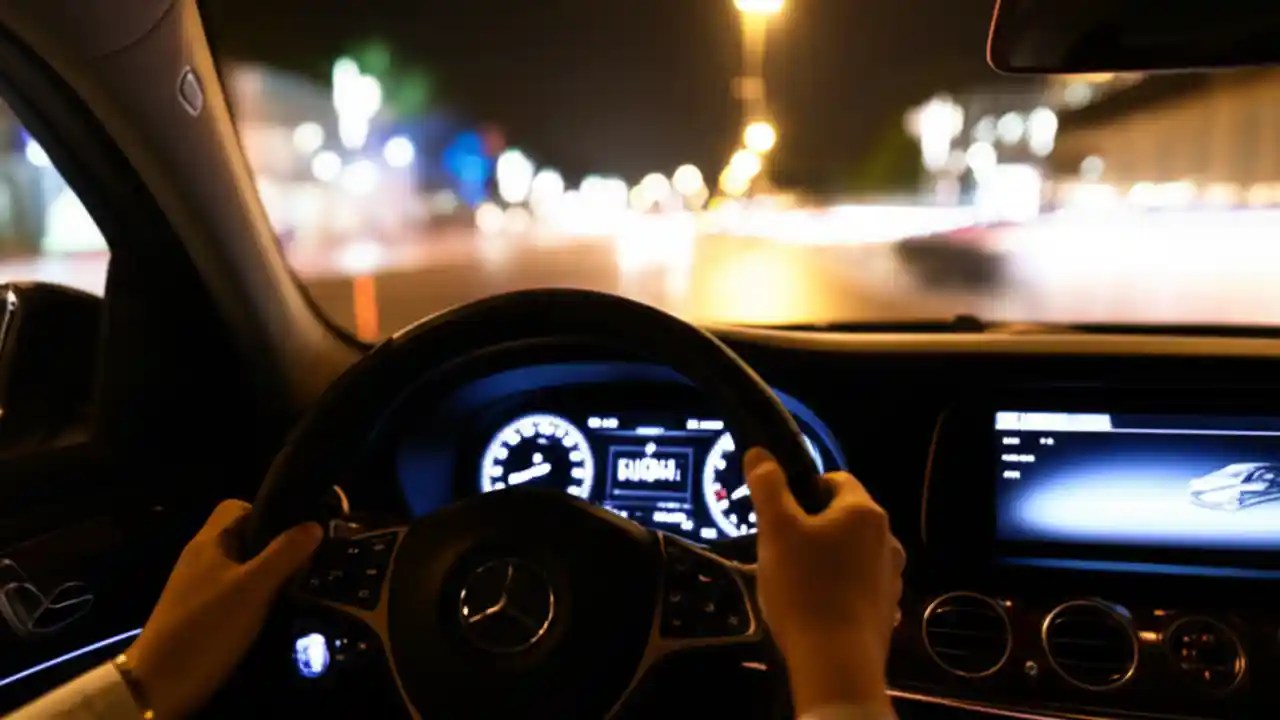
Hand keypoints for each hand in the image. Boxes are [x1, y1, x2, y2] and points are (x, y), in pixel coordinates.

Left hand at [127, 500, 322, 717]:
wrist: (161, 683)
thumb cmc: (208, 626)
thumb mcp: (254, 587)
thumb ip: (285, 553)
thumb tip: (314, 525)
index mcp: (209, 542)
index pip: (237, 507)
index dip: (267, 512)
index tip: (295, 533)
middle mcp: (200, 559)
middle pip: (242, 537)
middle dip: (274, 548)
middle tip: (303, 565)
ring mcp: (197, 588)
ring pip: (240, 567)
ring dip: (267, 576)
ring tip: (294, 590)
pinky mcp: (200, 614)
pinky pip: (234, 593)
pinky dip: (254, 599)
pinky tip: (271, 614)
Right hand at [744, 448, 904, 715]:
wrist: (836, 663)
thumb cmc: (804, 588)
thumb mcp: (776, 531)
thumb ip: (767, 486)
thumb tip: (760, 452)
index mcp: (864, 511)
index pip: (835, 480)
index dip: (803, 491)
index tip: (781, 517)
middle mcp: (887, 538)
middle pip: (844, 517)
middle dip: (814, 527)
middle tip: (782, 551)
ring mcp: (892, 575)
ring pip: (853, 552)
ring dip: (829, 558)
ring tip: (799, 582)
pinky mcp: (888, 608)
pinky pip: (860, 585)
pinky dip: (841, 588)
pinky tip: (818, 607)